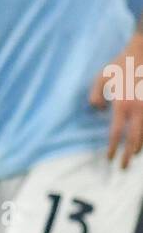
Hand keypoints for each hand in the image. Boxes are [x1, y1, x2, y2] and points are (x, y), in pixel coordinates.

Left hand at [89, 31, 142, 167]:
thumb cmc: (120, 64)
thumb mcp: (101, 77)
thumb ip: (95, 95)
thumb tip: (98, 110)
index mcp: (122, 104)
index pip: (116, 133)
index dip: (113, 148)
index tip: (110, 158)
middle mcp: (138, 109)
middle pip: (134, 140)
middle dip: (128, 156)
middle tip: (123, 168)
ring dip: (140, 148)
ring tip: (134, 156)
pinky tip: (142, 142)